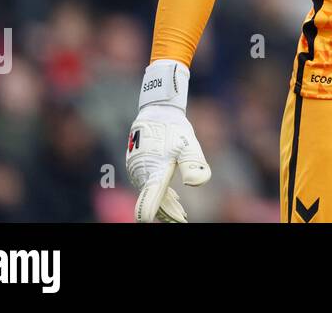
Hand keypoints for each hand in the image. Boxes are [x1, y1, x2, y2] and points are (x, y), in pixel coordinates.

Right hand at [126, 60, 210, 222]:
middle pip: (153, 202)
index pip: (149, 208)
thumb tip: (195, 184)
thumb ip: (193, 165)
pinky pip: (148, 185)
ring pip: (151, 194)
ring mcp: (136, 171)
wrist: (158, 112)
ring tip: (179, 212)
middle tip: (183, 218)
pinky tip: (173, 197)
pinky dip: (160, 193)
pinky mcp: (137, 166)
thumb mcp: (188, 146)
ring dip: (164, 203)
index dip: (166, 216)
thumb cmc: (174, 129)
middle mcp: (141, 175)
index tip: (181, 220)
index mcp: (152, 174)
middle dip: (168, 212)